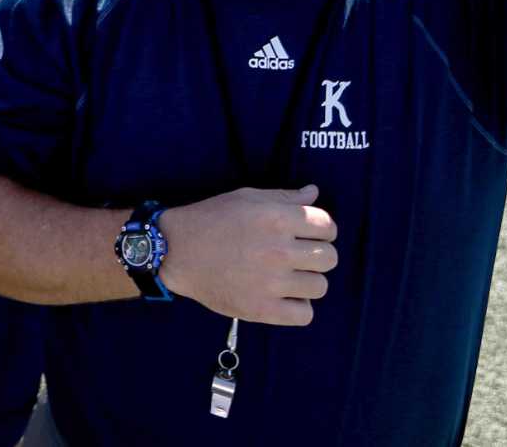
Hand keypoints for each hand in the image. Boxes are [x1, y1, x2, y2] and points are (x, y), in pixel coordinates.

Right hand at [159, 186, 337, 325]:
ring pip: (320, 286)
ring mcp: (271, 282)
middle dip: (319, 255)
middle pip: (329, 258)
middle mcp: (278, 250)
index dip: (324, 229)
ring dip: (309, 281)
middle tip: (301, 256)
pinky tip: (284, 297)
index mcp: (276, 218)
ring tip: (290, 277)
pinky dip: (299, 307)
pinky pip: (305, 314)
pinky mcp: (262, 309)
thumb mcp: (247, 197)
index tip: (311, 235)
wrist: (177, 251)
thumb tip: (314, 193)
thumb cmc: (212, 219)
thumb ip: (284, 197)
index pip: (328, 226)